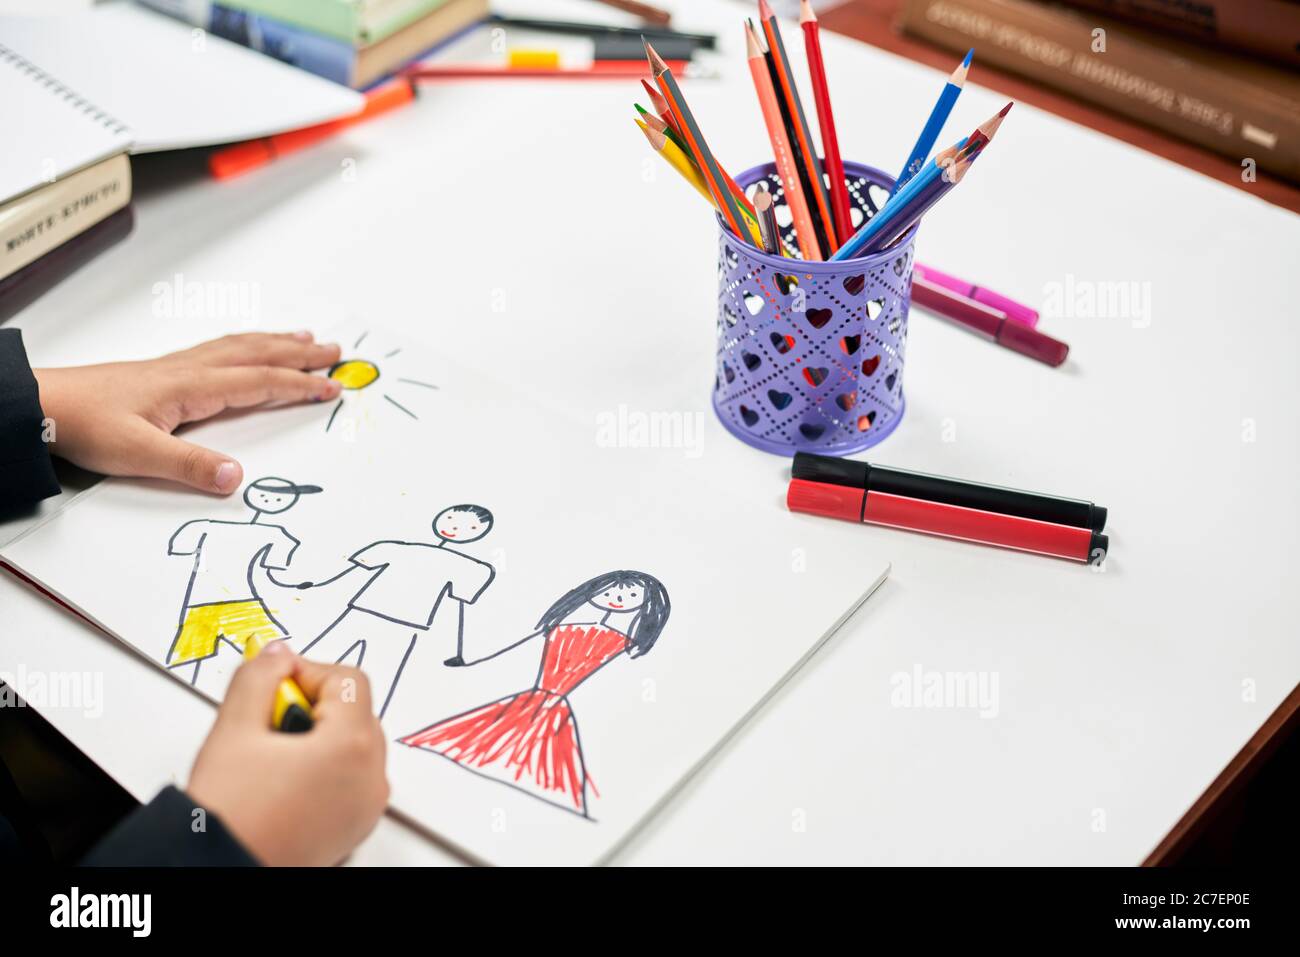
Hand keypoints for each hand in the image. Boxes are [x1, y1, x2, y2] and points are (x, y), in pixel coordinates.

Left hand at [33, 332, 342, 493]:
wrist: (39, 403)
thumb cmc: (83, 424)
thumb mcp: (138, 454)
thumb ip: (189, 466)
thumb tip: (235, 479)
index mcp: (191, 387)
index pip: (259, 381)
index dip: (299, 384)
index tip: (334, 386)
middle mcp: (189, 371)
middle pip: (256, 354)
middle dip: (299, 352)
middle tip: (336, 350)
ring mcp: (175, 369)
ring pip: (238, 347)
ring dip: (276, 342)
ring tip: (303, 337)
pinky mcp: (161, 374)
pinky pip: (218, 350)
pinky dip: (245, 345)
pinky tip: (243, 350)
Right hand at [186, 642, 388, 865]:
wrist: (218, 872)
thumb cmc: (229, 817)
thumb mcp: (233, 729)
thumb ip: (258, 678)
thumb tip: (276, 655)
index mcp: (351, 747)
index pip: (348, 680)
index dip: (306, 673)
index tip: (273, 686)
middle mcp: (371, 779)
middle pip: (355, 712)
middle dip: (312, 707)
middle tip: (266, 724)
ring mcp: (366, 808)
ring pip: (353, 746)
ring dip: (318, 739)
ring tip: (270, 758)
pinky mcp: (355, 828)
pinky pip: (350, 780)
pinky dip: (324, 771)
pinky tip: (282, 783)